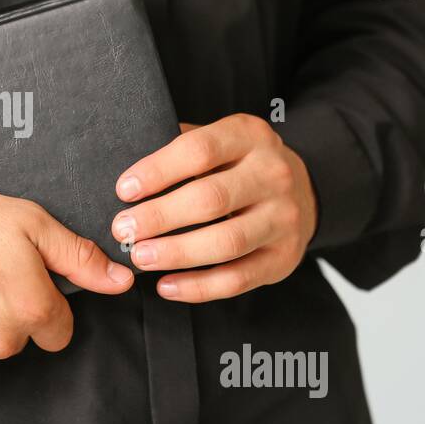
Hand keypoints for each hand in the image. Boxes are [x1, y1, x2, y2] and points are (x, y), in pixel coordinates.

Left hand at [111, 114, 317, 302]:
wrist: (301, 191)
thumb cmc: (238, 166)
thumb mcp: (218, 141)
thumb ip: (180, 151)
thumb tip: (128, 181)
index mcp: (249, 136)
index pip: (199, 150)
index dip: (158, 171)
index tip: (124, 190)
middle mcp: (272, 175)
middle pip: (211, 198)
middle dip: (160, 217)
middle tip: (124, 230)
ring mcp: (283, 218)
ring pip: (226, 242)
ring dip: (177, 254)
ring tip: (141, 258)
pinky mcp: (284, 257)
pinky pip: (238, 278)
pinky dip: (199, 287)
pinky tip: (167, 286)